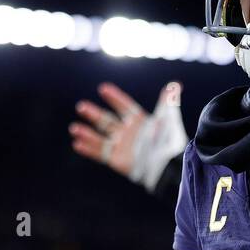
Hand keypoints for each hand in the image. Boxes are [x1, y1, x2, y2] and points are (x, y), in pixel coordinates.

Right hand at [70, 81, 186, 190]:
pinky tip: (77, 143)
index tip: (103, 88)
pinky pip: (100, 154)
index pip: (124, 107)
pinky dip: (88, 149)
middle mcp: (128, 133)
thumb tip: (175, 85)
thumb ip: (168, 102)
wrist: (169, 165)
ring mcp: (122, 147)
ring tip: (74, 128)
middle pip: (107, 121)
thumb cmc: (170, 141)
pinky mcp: (118, 160)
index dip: (115, 98)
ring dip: (87, 133)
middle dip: (94, 114)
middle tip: (81, 106)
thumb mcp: (169, 119)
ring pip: (100, 137)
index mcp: (140, 122)